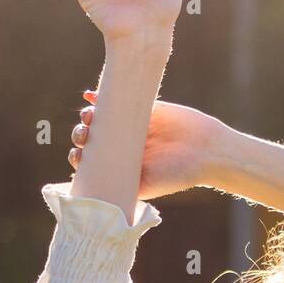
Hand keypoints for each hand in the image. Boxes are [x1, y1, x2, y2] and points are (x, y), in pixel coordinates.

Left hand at [69, 94, 222, 199]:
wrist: (206, 151)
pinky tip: (91, 96)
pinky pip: (119, 99)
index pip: (92, 161)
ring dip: (89, 117)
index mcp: (122, 166)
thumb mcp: (146, 186)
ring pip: (101, 118)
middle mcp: (124, 146)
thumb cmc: (178, 174)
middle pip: (92, 139)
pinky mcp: (144, 107)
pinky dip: (101, 96)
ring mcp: (132, 125)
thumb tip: (89, 184)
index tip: (77, 156)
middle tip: (84, 135)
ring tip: (89, 116)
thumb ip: (121, 185)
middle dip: (81, 135)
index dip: (79, 157)